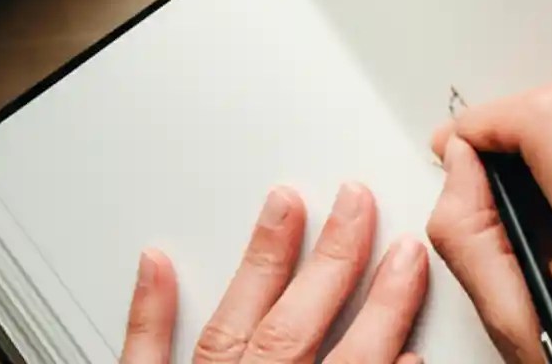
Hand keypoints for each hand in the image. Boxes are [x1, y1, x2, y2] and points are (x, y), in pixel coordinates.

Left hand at [121, 183, 428, 363]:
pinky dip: (151, 310)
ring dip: (261, 262)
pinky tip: (158, 263)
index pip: (355, 359)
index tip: (408, 257)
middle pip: (294, 327)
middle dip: (332, 261)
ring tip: (283, 203)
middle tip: (355, 204)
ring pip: (231, 328)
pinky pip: (143, 356)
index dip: (386, 305)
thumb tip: (408, 362)